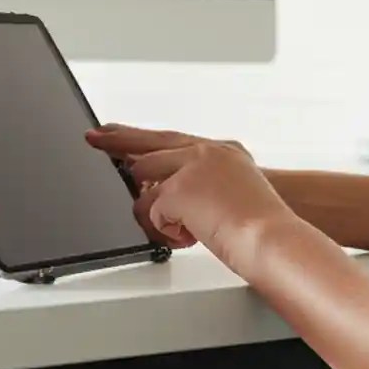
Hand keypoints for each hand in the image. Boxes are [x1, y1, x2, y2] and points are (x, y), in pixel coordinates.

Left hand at [85, 124, 258, 249]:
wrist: (275, 240)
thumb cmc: (262, 226)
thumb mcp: (235, 194)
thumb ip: (204, 186)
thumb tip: (170, 198)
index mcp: (221, 151)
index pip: (170, 139)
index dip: (137, 136)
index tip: (111, 129)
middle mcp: (206, 152)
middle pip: (147, 147)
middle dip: (117, 146)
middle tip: (93, 139)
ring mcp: (191, 167)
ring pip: (145, 184)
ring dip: (156, 213)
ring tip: (186, 229)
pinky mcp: (178, 189)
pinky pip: (149, 212)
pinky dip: (166, 232)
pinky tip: (190, 237)